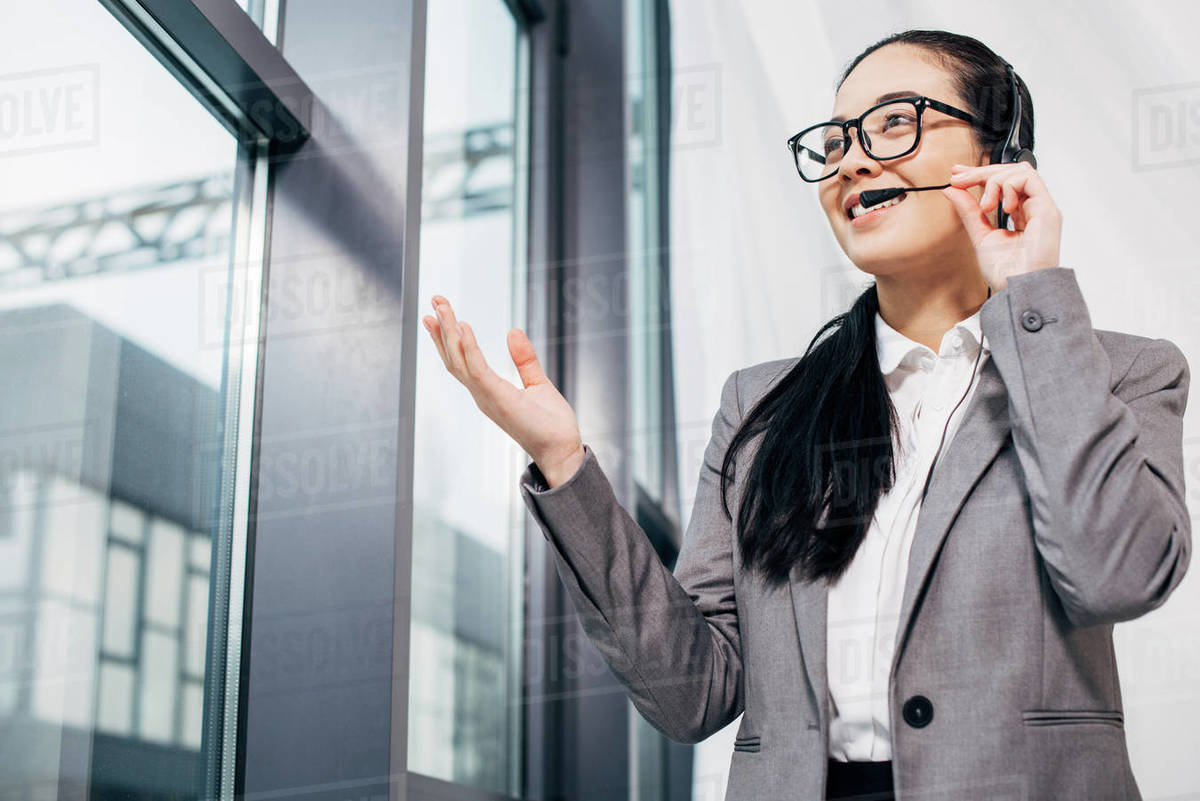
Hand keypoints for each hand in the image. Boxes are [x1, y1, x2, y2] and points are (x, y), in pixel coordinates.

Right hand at [422, 295, 584, 485]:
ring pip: (459, 360)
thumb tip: (513, 331)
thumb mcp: (537, 384)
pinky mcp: (498, 398)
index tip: (439, 314)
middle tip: (435, 299)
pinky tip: (463, 326)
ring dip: (449, 332)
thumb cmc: (551, 425)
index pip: (461, 361)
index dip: (448, 338)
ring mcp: (487, 397)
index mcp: (488, 391)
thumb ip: (524, 359)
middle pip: (453, 358)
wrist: (561, 450)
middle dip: (441, 329)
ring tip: (442, 306)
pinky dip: (469, 347)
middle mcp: (481, 394)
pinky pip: (477, 369)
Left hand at [942, 161, 1062, 291]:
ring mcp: (1042, 208)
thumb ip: (969, 212)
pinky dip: (1009, 186)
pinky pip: (1030, 180)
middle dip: (982, 172)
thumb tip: (952, 190)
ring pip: (1021, 172)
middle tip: (960, 179)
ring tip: (985, 206)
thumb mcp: (980, 235)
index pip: (1004, 183)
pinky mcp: (1047, 210)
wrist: (1018, 289)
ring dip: (995, 181)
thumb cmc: (1006, 273)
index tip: (957, 175)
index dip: (980, 174)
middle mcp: (1033, 209)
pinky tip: (1001, 207)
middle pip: (1011, 172)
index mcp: (1020, 215)